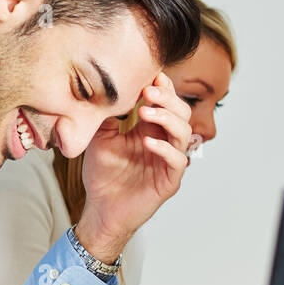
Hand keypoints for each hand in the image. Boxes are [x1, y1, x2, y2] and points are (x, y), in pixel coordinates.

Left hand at [74, 72, 192, 261]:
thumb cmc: (102, 175)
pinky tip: (147, 142)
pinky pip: (178, 161)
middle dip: (167, 98)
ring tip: (145, 111)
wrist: (99, 208)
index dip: (163, 88)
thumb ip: (108, 115)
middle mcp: (163, 143)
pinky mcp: (169, 181)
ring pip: (184, 133)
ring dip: (166, 118)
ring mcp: (168, 162)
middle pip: (181, 112)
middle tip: (147, 90)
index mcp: (150, 130)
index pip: (166, 103)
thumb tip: (109, 88)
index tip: (150, 75)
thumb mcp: (100, 137)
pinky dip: (165, 149)